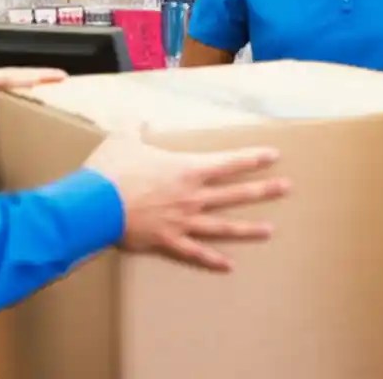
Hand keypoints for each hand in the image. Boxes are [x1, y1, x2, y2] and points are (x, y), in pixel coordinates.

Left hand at [0, 66, 66, 158]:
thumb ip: (9, 79)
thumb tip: (39, 80)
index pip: (24, 79)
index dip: (44, 78)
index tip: (65, 79)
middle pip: (22, 104)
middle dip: (41, 107)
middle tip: (66, 111)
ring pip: (16, 127)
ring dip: (30, 131)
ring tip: (55, 134)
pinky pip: (3, 149)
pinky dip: (15, 151)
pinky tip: (31, 154)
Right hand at [83, 125, 291, 272]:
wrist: (95, 205)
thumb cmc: (112, 170)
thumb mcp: (123, 139)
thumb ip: (135, 127)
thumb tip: (137, 117)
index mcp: (187, 169)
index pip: (229, 162)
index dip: (253, 158)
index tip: (274, 156)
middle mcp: (192, 196)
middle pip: (236, 194)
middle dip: (264, 191)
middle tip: (287, 188)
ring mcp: (184, 221)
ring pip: (224, 226)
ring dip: (248, 229)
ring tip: (270, 231)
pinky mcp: (169, 241)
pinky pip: (196, 253)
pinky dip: (213, 260)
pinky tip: (229, 266)